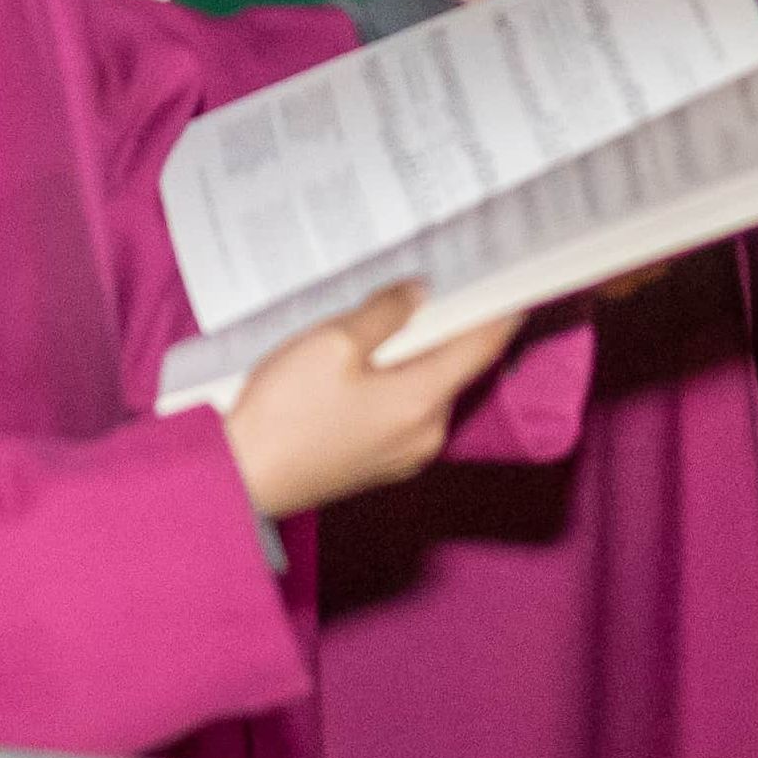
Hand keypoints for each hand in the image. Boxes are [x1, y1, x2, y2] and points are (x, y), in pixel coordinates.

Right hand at [226, 290, 522, 517]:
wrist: (238, 480)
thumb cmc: (282, 414)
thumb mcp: (333, 343)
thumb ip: (385, 313)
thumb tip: (418, 294)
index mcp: (422, 401)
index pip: (484, 346)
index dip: (504, 307)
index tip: (518, 277)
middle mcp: (425, 434)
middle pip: (455, 366)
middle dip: (449, 324)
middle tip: (442, 278)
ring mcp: (403, 454)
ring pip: (427, 387)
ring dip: (418, 352)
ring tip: (393, 313)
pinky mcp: (378, 463)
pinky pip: (403, 410)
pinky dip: (397, 380)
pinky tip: (368, 359)